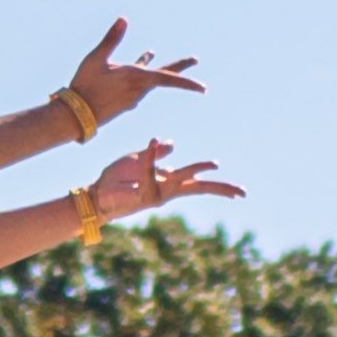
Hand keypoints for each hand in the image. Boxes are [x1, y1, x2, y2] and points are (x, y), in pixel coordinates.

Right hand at [63, 18, 204, 133]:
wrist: (74, 116)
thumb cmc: (85, 85)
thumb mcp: (96, 59)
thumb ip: (111, 39)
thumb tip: (124, 19)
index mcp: (136, 79)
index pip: (168, 78)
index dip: (187, 82)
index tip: (203, 88)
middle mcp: (138, 90)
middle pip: (164, 77)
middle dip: (180, 68)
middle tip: (195, 60)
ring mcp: (131, 97)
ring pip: (147, 80)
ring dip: (152, 67)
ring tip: (151, 52)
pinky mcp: (124, 102)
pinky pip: (136, 84)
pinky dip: (137, 72)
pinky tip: (130, 67)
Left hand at [85, 139, 239, 223]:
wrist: (95, 195)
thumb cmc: (116, 179)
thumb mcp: (137, 160)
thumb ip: (154, 155)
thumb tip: (173, 143)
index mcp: (166, 181)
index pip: (194, 179)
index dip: (207, 174)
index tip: (219, 166)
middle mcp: (164, 190)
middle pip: (197, 188)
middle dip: (219, 189)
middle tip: (242, 192)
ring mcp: (154, 194)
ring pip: (179, 184)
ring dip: (196, 170)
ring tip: (215, 164)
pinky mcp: (139, 196)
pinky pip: (147, 173)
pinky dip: (149, 159)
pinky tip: (152, 141)